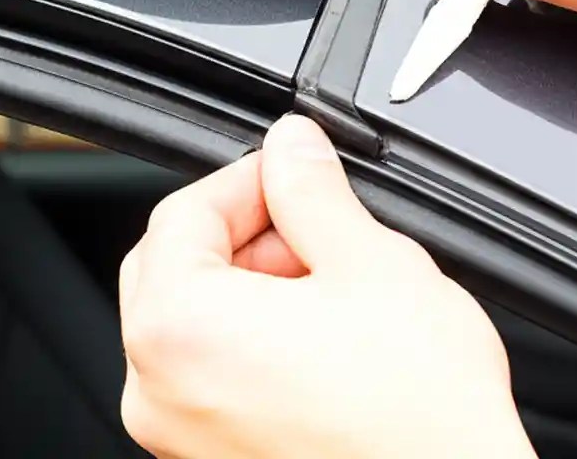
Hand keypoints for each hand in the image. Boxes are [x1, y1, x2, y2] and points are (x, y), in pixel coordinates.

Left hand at [118, 115, 535, 458]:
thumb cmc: (419, 418)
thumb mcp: (372, 266)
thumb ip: (313, 191)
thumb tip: (291, 147)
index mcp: (177, 328)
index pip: (182, 213)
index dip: (247, 179)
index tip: (294, 171)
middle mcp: (157, 390)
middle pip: (176, 268)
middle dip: (248, 234)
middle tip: (317, 228)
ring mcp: (180, 435)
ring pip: (195, 324)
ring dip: (254, 289)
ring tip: (334, 291)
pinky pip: (211, 377)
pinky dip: (253, 344)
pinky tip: (323, 341)